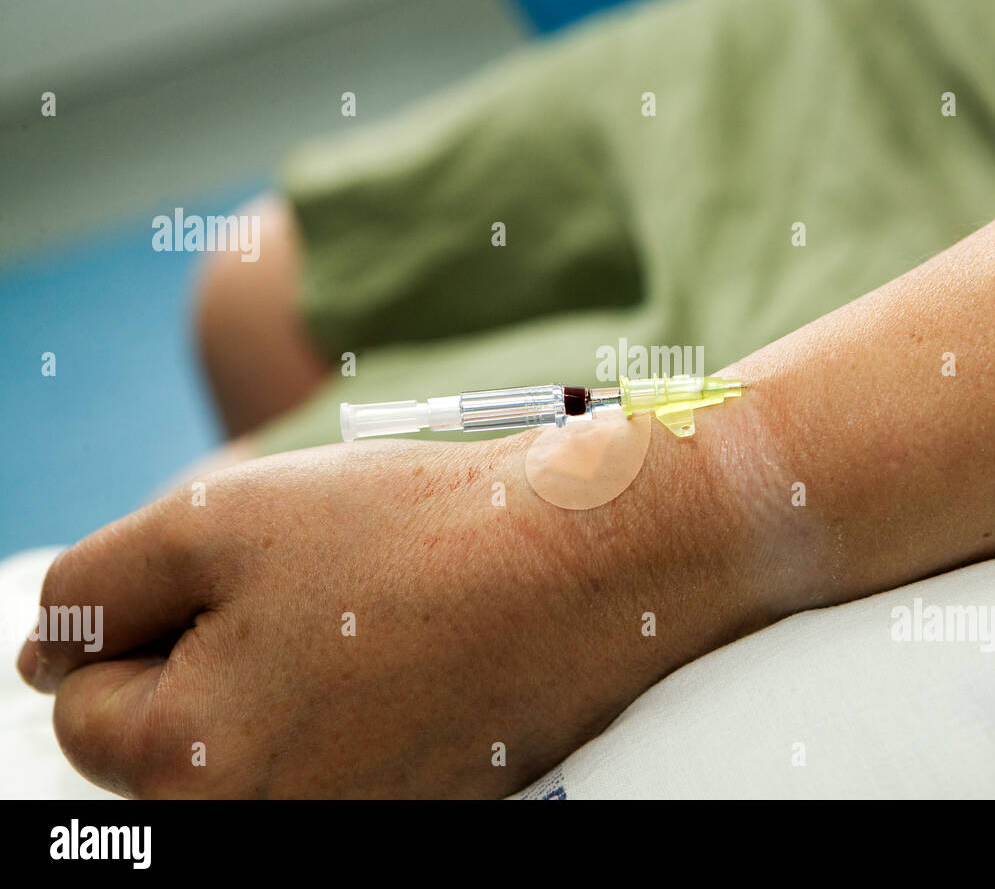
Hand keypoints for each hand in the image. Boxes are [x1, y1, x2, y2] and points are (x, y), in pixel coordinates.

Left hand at [16, 426, 771, 797]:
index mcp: (190, 770)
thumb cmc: (411, 533)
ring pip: (261, 741)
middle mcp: (267, 826)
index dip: (153, 611)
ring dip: (290, 671)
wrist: (589, 564)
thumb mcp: (216, 520)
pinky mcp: (419, 806)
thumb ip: (97, 586)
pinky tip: (414, 640)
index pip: (86, 700)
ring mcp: (353, 822)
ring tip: (373, 608)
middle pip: (175, 734)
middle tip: (314, 586)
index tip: (251, 570)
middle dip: (215, 650)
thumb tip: (48, 645)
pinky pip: (341, 751)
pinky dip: (357, 696)